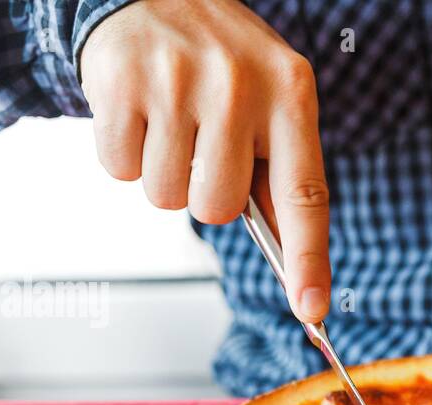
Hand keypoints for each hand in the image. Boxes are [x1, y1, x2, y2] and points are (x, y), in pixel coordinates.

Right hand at [80, 0, 329, 320]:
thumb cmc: (221, 65)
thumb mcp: (271, 102)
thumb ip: (281, 174)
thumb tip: (292, 266)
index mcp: (292, 94)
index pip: (305, 195)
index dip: (308, 261)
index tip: (312, 311)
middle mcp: (240, 85)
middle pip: (217, 208)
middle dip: (203, 192)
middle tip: (200, 142)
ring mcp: (179, 81)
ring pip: (167, 196)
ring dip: (162, 173)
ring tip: (169, 121)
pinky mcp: (122, 81)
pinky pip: (120, 169)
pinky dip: (123, 154)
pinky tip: (137, 112)